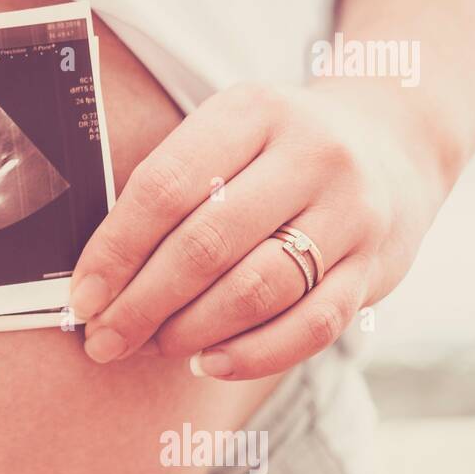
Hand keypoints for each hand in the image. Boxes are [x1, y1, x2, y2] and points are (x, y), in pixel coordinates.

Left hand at [69, 81, 451, 378]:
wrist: (392, 146)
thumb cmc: (275, 152)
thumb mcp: (227, 134)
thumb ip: (170, 190)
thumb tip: (98, 280)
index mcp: (253, 111)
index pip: (164, 187)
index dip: (115, 250)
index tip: (82, 297)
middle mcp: (311, 154)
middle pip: (206, 245)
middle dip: (142, 304)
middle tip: (103, 340)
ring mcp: (352, 211)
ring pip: (257, 289)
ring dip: (191, 331)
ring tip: (151, 347)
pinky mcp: (377, 265)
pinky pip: (312, 326)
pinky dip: (253, 354)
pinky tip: (210, 362)